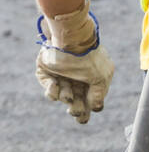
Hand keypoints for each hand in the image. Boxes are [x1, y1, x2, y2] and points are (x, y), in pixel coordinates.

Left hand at [35, 2, 113, 122]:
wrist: (70, 39)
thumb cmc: (88, 59)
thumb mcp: (100, 79)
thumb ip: (98, 97)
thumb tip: (95, 109)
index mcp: (93, 79)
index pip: (91, 99)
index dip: (89, 109)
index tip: (87, 112)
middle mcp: (78, 78)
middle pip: (77, 102)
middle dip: (76, 110)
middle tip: (75, 111)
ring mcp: (62, 76)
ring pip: (63, 97)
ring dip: (66, 97)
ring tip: (68, 93)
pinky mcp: (47, 73)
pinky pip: (49, 90)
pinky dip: (52, 91)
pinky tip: (56, 84)